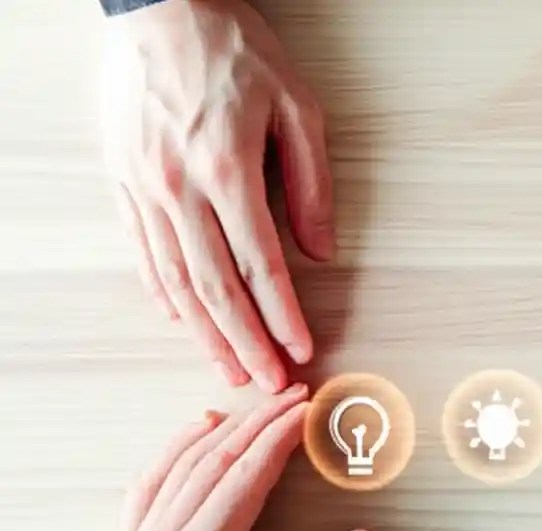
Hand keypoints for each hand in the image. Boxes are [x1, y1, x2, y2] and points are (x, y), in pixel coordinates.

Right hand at [102, 0, 333, 390]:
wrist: (160, 8)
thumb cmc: (235, 51)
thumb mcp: (297, 106)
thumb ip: (312, 184)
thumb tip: (320, 250)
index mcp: (227, 170)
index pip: (261, 264)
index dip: (283, 315)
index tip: (301, 350)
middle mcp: (179, 187)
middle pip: (216, 286)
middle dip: (246, 342)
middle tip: (268, 383)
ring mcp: (143, 187)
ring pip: (176, 278)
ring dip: (205, 331)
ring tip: (229, 368)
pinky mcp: (122, 181)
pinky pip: (142, 250)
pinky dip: (163, 290)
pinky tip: (181, 320)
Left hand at [111, 386, 376, 530]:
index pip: (242, 479)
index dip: (279, 438)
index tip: (306, 410)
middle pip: (209, 464)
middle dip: (255, 424)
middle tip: (292, 397)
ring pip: (171, 471)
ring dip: (213, 433)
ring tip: (248, 408)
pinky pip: (142, 494)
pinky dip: (168, 459)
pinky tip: (188, 444)